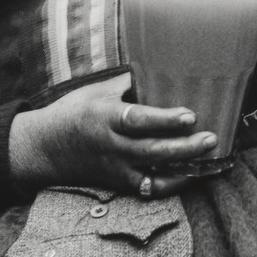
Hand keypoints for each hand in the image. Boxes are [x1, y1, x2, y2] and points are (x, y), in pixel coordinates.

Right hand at [9, 73, 216, 195]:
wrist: (45, 148)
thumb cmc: (72, 113)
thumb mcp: (95, 91)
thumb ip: (126, 84)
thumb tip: (158, 67)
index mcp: (105, 118)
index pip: (139, 120)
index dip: (166, 119)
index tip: (190, 115)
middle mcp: (112, 146)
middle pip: (154, 150)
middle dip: (186, 147)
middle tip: (211, 138)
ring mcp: (116, 168)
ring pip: (155, 174)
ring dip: (185, 169)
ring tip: (209, 161)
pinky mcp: (118, 183)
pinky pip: (148, 189)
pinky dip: (171, 184)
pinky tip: (190, 175)